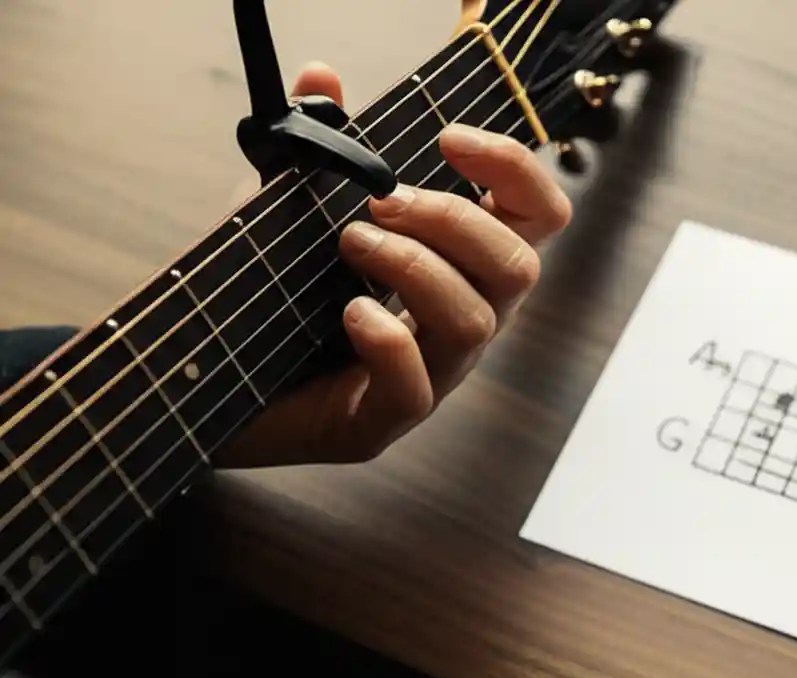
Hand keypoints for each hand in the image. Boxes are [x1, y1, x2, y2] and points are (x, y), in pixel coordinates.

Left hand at [217, 62, 570, 466]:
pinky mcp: (379, 424)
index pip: (538, 216)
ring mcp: (428, 378)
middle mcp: (458, 322)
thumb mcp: (289, 208)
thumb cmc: (266, 294)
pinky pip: (415, 388)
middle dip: (453, 219)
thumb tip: (320, 77)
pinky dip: (387, 340)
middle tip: (380, 201)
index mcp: (459, 267)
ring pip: (476, 322)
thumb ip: (314, 150)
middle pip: (520, 267)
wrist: (201, 379)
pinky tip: (347, 312)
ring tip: (350, 242)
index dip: (514, 170)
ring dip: (415, 267)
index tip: (448, 139)